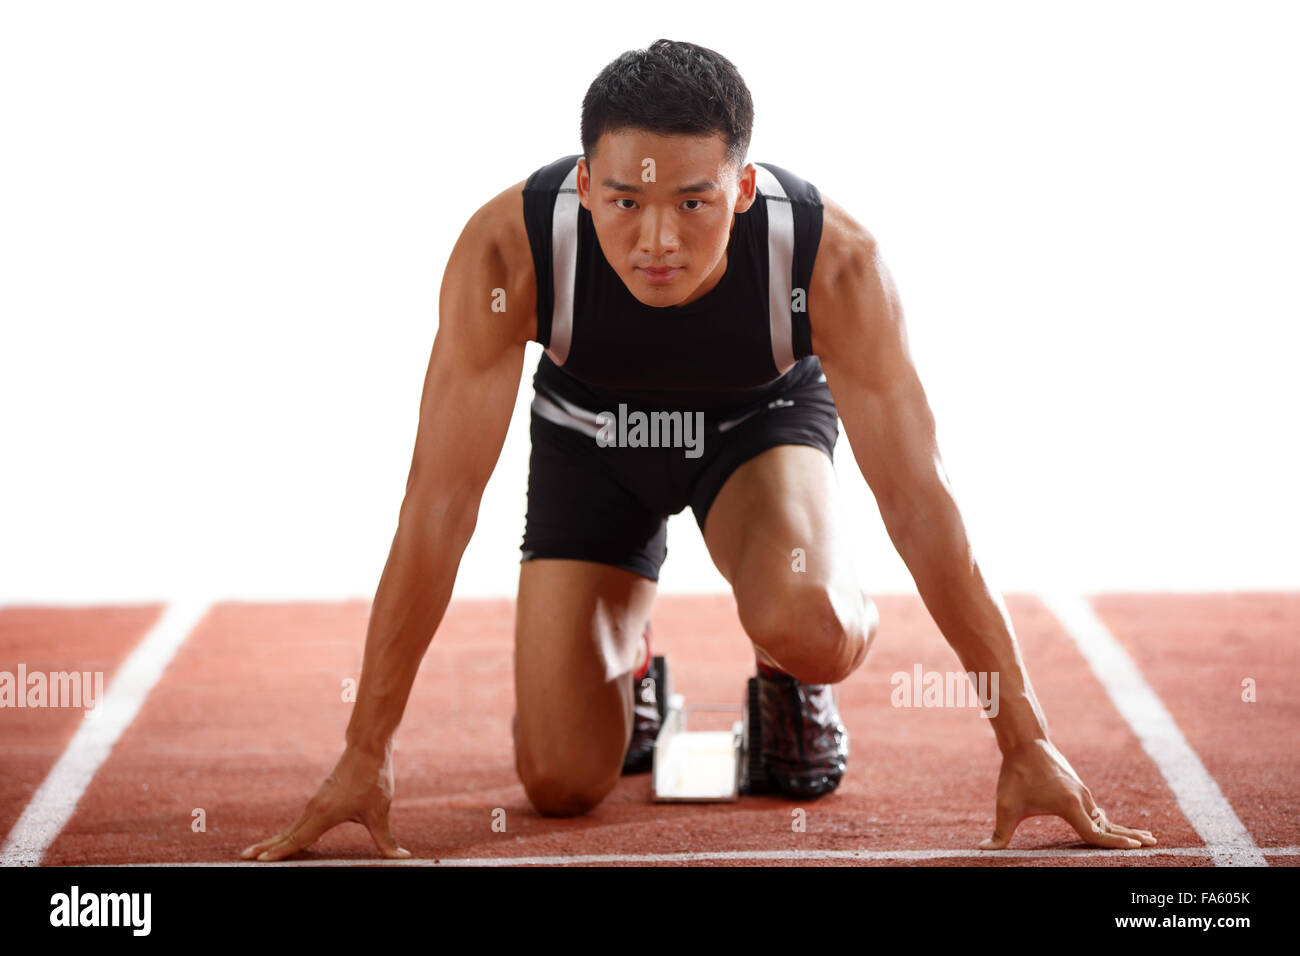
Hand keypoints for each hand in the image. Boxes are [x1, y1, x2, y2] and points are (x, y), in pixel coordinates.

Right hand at [240, 745, 411, 860]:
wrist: (367, 749)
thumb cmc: (373, 779)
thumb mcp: (380, 812)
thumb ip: (386, 840)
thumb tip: (401, 858)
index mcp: (324, 814)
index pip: (297, 839)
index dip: (280, 852)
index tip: (260, 860)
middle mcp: (314, 809)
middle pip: (287, 834)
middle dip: (267, 847)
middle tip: (245, 857)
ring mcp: (316, 803)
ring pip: (293, 827)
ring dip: (275, 840)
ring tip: (258, 852)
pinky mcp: (321, 799)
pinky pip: (301, 820)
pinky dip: (289, 832)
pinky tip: (287, 838)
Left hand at [979, 738, 1156, 849]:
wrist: (1026, 743)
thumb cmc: (1015, 775)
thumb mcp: (1006, 805)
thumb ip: (999, 833)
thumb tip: (981, 851)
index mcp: (1070, 806)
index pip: (1096, 833)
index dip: (1115, 843)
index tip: (1137, 848)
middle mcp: (1082, 800)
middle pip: (1108, 825)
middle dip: (1130, 836)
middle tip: (1154, 844)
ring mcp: (1082, 793)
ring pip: (1103, 817)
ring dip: (1121, 829)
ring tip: (1142, 838)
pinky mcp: (1078, 788)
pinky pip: (1095, 809)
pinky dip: (1106, 820)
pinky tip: (1109, 825)